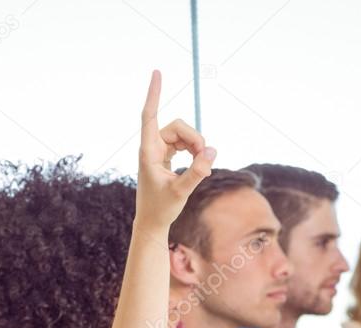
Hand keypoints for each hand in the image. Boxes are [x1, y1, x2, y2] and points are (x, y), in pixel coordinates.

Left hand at [135, 71, 215, 231]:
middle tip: (206, 159)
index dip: (154, 94)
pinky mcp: (165, 157)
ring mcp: (158, 151)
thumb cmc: (161, 209)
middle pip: (177, 127)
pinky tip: (201, 165)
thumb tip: (212, 151)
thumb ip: (197, 171)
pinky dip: (195, 152)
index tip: (157, 72)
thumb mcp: (181, 191)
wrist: (152, 223)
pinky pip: (184, 144)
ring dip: (196, 146)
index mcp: (148, 152)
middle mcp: (152, 148)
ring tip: (203, 166)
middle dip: (194, 139)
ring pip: (183, 135)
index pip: (149, 115)